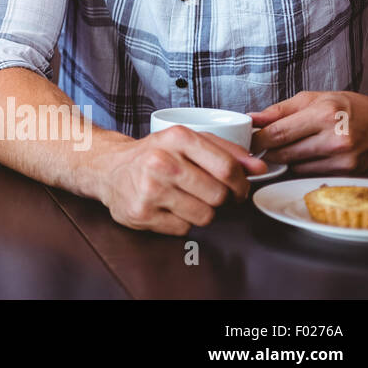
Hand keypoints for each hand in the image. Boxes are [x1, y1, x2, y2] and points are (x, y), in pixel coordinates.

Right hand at [90, 126, 263, 234]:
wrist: (108, 168)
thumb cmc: (153, 154)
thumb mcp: (186, 141)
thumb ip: (226, 150)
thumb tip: (259, 167)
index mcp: (177, 138)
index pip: (227, 167)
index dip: (240, 183)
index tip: (238, 188)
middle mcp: (161, 162)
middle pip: (219, 195)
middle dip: (219, 198)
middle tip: (206, 193)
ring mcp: (150, 189)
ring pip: (205, 216)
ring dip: (200, 211)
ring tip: (184, 199)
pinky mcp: (142, 213)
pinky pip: (183, 229)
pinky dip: (180, 222)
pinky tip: (167, 208)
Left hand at [252, 91, 367, 174]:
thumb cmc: (346, 107)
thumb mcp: (312, 98)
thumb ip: (279, 110)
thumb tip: (252, 118)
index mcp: (324, 115)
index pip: (279, 133)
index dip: (257, 139)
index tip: (246, 141)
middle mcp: (335, 140)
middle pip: (284, 153)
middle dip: (267, 151)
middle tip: (259, 146)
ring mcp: (343, 161)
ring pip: (295, 167)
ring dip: (285, 160)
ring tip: (290, 146)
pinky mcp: (347, 174)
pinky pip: (310, 174)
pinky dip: (302, 166)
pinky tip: (307, 155)